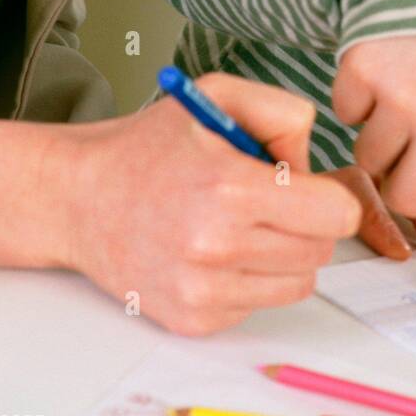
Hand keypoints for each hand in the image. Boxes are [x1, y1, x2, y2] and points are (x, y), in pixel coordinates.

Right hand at [60, 73, 361, 335]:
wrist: (80, 198)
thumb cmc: (152, 146)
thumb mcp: (218, 95)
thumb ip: (284, 113)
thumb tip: (315, 166)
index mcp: (230, 188)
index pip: (336, 215)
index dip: (330, 197)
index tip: (306, 187)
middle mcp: (216, 247)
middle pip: (321, 251)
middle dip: (307, 223)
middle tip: (270, 201)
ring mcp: (203, 291)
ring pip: (297, 283)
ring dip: (283, 255)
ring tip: (242, 224)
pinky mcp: (193, 320)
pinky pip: (258, 304)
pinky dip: (249, 278)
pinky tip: (215, 251)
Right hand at [331, 30, 415, 306]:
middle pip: (408, 195)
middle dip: (402, 179)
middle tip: (410, 141)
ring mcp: (402, 96)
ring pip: (372, 158)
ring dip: (380, 135)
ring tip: (403, 93)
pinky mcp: (362, 71)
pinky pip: (345, 114)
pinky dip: (357, 97)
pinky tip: (382, 69)